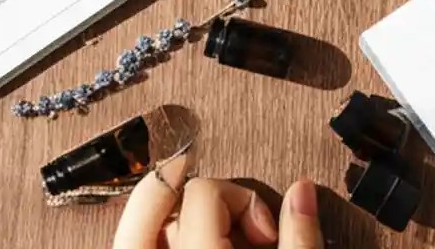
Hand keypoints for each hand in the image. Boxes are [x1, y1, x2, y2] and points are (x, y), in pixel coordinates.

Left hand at [111, 153, 324, 248]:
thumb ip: (300, 240)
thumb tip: (302, 191)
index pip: (206, 193)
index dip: (244, 200)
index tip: (268, 228)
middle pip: (158, 196)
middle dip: (196, 194)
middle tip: (222, 202)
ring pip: (132, 228)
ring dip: (169, 216)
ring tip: (207, 231)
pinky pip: (132, 248)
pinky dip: (157, 239)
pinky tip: (185, 243)